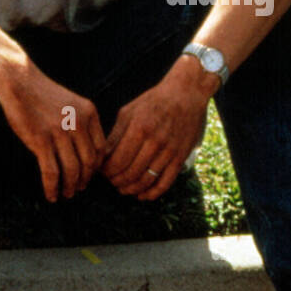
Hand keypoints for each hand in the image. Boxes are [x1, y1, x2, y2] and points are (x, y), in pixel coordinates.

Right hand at [0, 63, 105, 201]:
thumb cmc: (42, 94)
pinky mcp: (41, 140)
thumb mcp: (70, 104)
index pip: (101, 149)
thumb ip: (81, 124)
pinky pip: (51, 172)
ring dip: (70, 187)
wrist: (18, 80)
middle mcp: (78, 123)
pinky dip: (52, 187)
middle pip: (89, 162)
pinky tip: (51, 195)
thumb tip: (85, 153)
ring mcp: (60, 132)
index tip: (89, 175)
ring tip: (66, 195)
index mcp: (89, 113)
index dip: (96, 167)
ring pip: (72, 170)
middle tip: (79, 189)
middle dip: (85, 180)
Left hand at [101, 63, 210, 200]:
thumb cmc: (153, 101)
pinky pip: (165, 183)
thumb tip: (103, 158)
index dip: (107, 171)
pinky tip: (142, 195)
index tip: (103, 172)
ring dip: (131, 189)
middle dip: (116, 181)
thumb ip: (115, 135)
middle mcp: (155, 141)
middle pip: (130, 173)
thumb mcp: (129, 111)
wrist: (187, 94)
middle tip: (111, 180)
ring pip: (146, 181)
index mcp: (139, 128)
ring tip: (123, 187)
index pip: (118, 161)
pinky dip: (152, 193)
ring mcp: (170, 151)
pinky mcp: (181, 157)